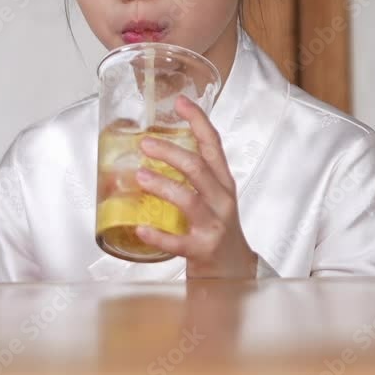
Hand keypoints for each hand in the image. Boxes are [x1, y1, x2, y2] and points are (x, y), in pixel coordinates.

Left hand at [135, 94, 257, 278]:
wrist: (234, 272)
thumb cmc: (217, 231)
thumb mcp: (213, 197)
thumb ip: (193, 176)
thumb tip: (158, 149)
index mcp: (223, 183)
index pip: (213, 145)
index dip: (198, 121)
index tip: (181, 101)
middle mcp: (222, 200)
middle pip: (198, 168)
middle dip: (171, 152)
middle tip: (145, 142)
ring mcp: (214, 225)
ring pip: (189, 199)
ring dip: (163, 185)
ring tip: (140, 176)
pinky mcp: (203, 250)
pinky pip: (178, 241)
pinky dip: (158, 234)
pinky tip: (140, 228)